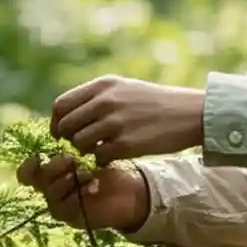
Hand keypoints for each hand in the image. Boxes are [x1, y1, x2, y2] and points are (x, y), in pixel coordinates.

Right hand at [16, 154, 148, 232]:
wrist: (129, 191)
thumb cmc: (107, 168)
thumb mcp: (89, 153)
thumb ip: (72, 147)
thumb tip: (60, 132)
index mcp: (50, 174)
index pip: (26, 174)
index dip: (28, 166)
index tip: (39, 156)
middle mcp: (51, 190)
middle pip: (37, 181)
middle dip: (54, 167)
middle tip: (72, 159)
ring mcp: (60, 205)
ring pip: (50, 193)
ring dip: (67, 180)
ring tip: (87, 173)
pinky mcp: (72, 218)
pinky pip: (64, 208)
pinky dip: (77, 195)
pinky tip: (92, 186)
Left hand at [50, 75, 204, 164]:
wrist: (189, 114)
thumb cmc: (154, 103)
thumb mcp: (124, 88)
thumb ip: (95, 98)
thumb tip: (66, 116)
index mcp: (103, 85)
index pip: (62, 105)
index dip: (57, 123)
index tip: (61, 134)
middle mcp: (105, 101)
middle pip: (66, 126)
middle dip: (69, 139)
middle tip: (83, 144)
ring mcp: (115, 123)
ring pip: (79, 143)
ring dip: (86, 150)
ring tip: (101, 148)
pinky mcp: (126, 144)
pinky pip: (98, 157)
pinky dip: (102, 160)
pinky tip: (114, 156)